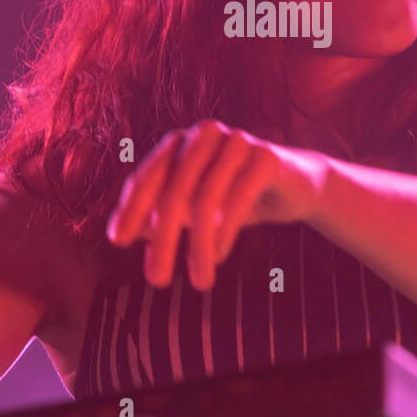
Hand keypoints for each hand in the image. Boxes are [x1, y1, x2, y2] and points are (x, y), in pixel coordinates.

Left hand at [105, 120, 327, 290]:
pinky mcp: (265, 156)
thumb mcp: (196, 208)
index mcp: (181, 142)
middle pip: (174, 191)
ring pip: (206, 198)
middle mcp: (205, 135)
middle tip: (156, 280)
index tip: (118, 241)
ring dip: (198, 246)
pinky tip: (218, 256)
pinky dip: (225, 231)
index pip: (146, 176)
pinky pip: (239, 197)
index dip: (130, 209)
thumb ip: (162, 216)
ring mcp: (237, 141)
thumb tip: (125, 235)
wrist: (297, 186)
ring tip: (198, 282)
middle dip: (163, 239)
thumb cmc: (237, 196)